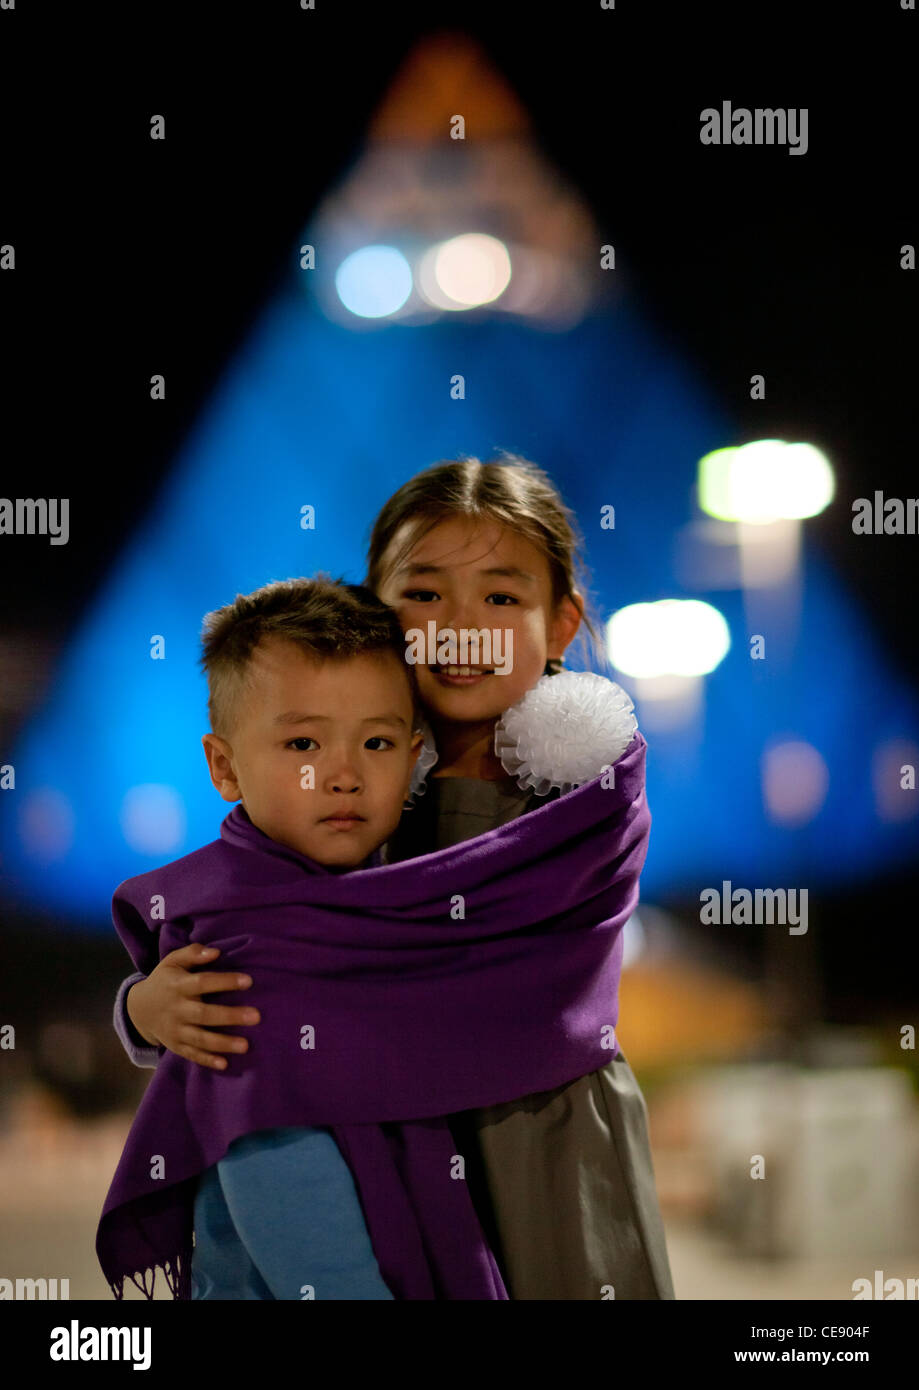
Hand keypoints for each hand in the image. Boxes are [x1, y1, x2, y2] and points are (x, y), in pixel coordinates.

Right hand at [126, 944, 259, 1069]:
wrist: (139, 1008)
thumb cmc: (165, 980)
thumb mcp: (172, 961)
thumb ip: (193, 953)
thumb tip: (215, 952)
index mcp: (178, 986)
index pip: (203, 983)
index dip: (224, 981)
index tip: (248, 981)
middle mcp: (177, 1010)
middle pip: (204, 1014)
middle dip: (230, 1016)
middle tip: (256, 1016)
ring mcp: (176, 1030)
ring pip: (200, 1039)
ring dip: (223, 1043)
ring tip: (245, 1045)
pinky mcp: (176, 1046)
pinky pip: (192, 1054)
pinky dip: (207, 1060)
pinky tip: (224, 1064)